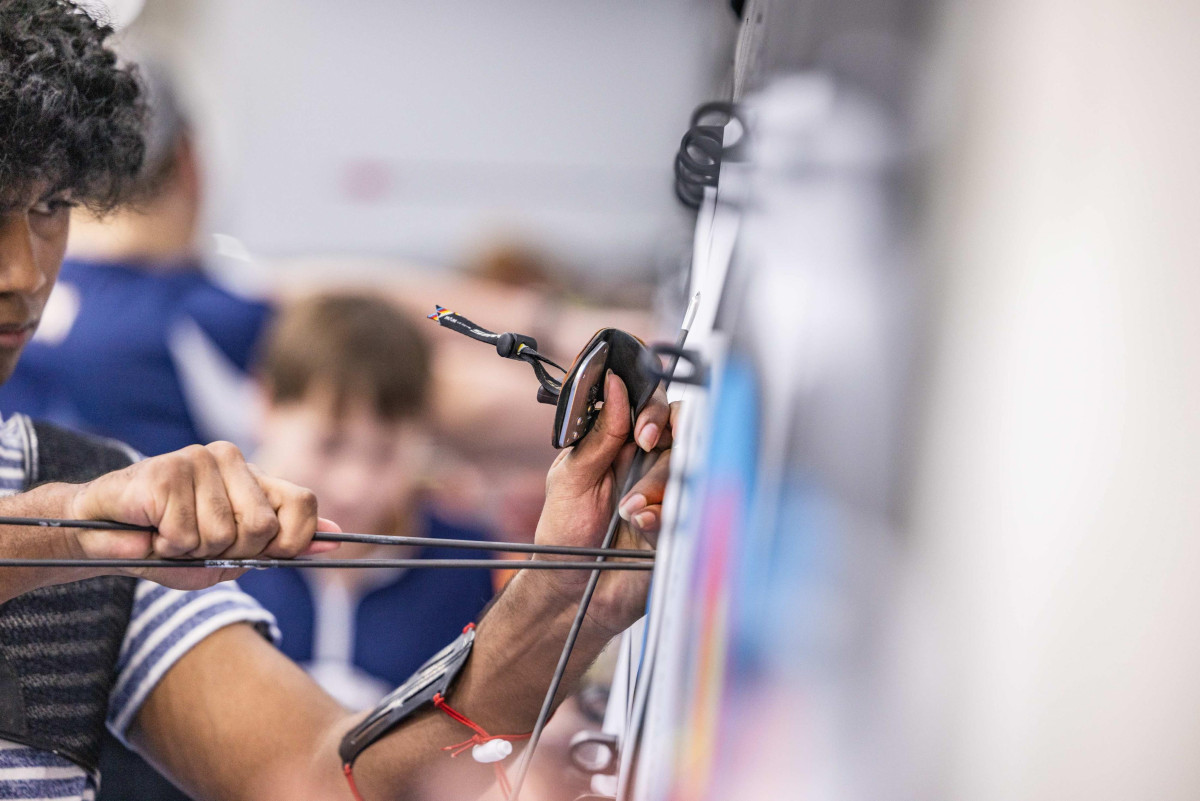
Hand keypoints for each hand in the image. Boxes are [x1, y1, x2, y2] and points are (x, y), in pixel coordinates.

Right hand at [65, 441, 336, 589]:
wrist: (98, 530)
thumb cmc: (169, 544)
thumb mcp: (231, 553)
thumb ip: (283, 545)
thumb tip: (338, 541)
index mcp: (253, 477)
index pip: (303, 502)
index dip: (295, 539)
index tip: (271, 555)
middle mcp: (231, 458)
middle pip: (263, 527)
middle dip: (232, 553)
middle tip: (199, 546)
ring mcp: (199, 460)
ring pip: (223, 534)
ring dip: (192, 552)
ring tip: (170, 537)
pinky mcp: (167, 471)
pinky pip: (186, 534)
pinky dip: (166, 548)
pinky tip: (152, 532)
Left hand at [531, 371, 675, 636]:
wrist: (573, 592)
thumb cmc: (566, 535)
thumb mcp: (572, 478)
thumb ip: (598, 434)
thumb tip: (615, 385)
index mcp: (623, 446)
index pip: (654, 408)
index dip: (656, 409)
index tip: (642, 428)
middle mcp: (652, 465)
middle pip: (683, 431)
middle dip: (665, 437)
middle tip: (644, 446)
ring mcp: (671, 495)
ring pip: (689, 467)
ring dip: (657, 484)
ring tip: (628, 509)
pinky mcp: (683, 524)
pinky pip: (690, 507)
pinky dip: (664, 514)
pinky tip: (642, 524)